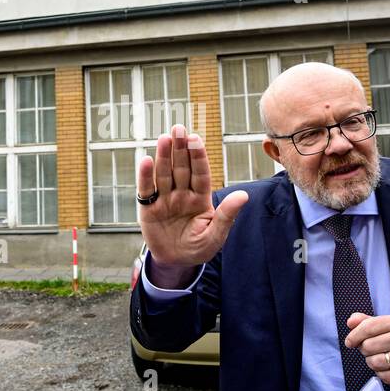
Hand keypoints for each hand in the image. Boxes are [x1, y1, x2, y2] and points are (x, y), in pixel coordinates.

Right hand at [136, 124, 248, 280]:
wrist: (176, 262)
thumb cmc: (199, 248)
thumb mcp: (215, 235)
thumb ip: (226, 216)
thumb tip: (243, 196)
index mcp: (200, 198)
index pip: (200, 174)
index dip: (197, 156)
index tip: (196, 139)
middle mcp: (182, 194)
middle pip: (180, 168)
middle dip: (179, 148)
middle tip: (178, 128)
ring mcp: (165, 199)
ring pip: (164, 174)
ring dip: (163, 156)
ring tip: (164, 138)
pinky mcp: (148, 208)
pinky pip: (147, 189)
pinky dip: (145, 176)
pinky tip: (146, 160)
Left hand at [345, 314, 389, 386]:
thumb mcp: (379, 326)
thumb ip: (363, 321)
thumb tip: (351, 322)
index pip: (367, 327)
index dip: (353, 336)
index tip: (350, 342)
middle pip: (367, 346)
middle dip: (364, 350)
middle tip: (372, 350)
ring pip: (374, 362)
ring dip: (372, 362)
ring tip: (379, 358)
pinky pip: (383, 375)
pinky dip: (381, 373)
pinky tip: (387, 367)